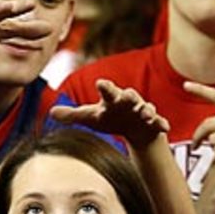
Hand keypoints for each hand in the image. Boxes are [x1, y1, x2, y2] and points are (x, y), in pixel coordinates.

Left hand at [48, 79, 170, 148]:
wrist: (136, 130)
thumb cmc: (112, 119)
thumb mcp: (92, 118)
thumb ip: (72, 115)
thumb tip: (51, 113)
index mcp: (113, 100)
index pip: (108, 91)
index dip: (105, 88)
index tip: (101, 83)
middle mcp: (129, 102)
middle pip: (130, 96)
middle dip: (129, 96)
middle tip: (128, 95)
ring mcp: (143, 112)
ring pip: (146, 108)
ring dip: (146, 110)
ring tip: (145, 114)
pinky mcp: (154, 123)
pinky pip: (159, 123)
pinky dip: (161, 124)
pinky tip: (164, 127)